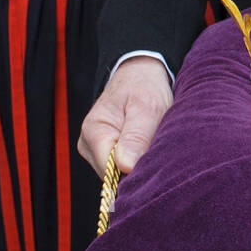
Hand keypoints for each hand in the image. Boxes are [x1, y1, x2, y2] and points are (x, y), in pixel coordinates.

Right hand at [77, 56, 172, 178]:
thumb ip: (137, 136)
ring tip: (155, 145)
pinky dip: (139, 161)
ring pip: (120, 173)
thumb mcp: (147, 106)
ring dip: (140, 164)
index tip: (156, 166)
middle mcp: (89, 146)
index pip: (110, 172)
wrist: (140, 74)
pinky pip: (124, 167)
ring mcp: (96, 151)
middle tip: (161, 152)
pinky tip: (149, 148)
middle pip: (114, 176)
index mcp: (94, 132)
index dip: (134, 174)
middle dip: (138, 169)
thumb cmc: (144, 86)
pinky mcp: (107, 154)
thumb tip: (125, 167)